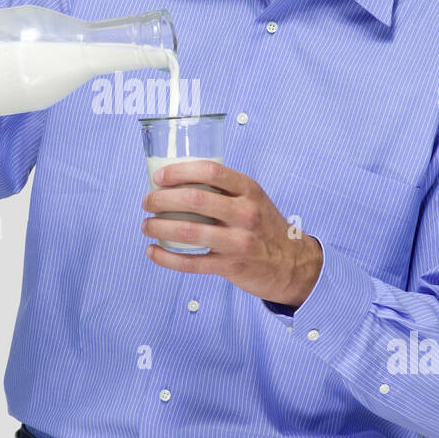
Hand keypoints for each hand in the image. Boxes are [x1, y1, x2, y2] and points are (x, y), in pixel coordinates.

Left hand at [140, 159, 322, 306]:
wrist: (292, 264)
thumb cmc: (264, 226)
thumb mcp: (253, 199)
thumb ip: (224, 189)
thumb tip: (177, 182)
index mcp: (248, 190)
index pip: (210, 171)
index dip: (179, 171)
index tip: (159, 177)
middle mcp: (245, 213)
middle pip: (194, 200)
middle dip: (160, 199)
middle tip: (147, 202)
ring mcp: (239, 241)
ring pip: (188, 230)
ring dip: (158, 226)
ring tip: (146, 226)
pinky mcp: (231, 266)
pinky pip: (191, 263)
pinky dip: (166, 257)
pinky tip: (153, 251)